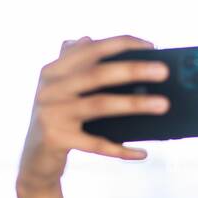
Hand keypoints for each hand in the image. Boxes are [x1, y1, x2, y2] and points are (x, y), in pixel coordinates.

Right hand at [17, 34, 170, 191]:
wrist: (34, 160)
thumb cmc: (58, 121)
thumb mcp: (63, 91)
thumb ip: (76, 66)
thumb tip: (90, 38)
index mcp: (53, 70)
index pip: (90, 49)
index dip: (121, 44)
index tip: (151, 47)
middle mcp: (49, 88)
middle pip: (97, 74)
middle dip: (133, 69)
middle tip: (163, 71)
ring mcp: (51, 114)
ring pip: (99, 105)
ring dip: (134, 104)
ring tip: (163, 104)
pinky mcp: (56, 140)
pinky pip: (96, 144)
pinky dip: (120, 149)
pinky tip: (142, 152)